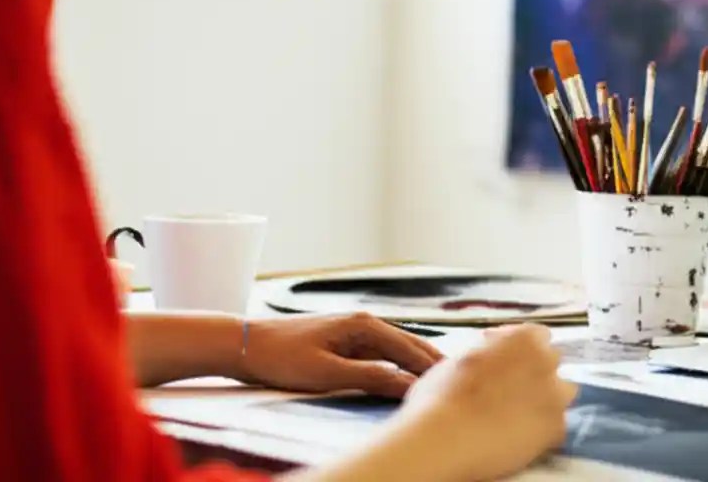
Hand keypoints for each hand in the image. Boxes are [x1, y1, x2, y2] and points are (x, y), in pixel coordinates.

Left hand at [239, 313, 442, 397]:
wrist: (245, 344)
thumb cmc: (281, 357)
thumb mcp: (327, 372)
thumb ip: (370, 377)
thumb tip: (407, 384)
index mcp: (365, 324)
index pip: (411, 348)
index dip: (433, 368)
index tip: (454, 385)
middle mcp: (366, 322)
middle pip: (411, 344)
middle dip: (435, 362)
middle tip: (462, 382)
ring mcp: (357, 331)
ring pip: (400, 348)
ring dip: (420, 364)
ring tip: (443, 381)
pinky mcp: (348, 342)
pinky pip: (385, 354)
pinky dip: (402, 365)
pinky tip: (409, 377)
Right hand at [400, 324, 577, 480]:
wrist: (445, 438)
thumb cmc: (440, 397)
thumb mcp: (461, 357)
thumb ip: (487, 351)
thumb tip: (490, 353)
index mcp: (522, 337)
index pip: (538, 336)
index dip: (522, 351)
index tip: (510, 363)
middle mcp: (546, 360)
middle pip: (552, 362)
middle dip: (537, 373)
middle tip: (513, 391)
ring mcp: (556, 394)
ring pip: (563, 393)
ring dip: (547, 400)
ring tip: (521, 417)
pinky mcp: (557, 427)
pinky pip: (556, 427)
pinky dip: (542, 433)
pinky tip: (519, 439)